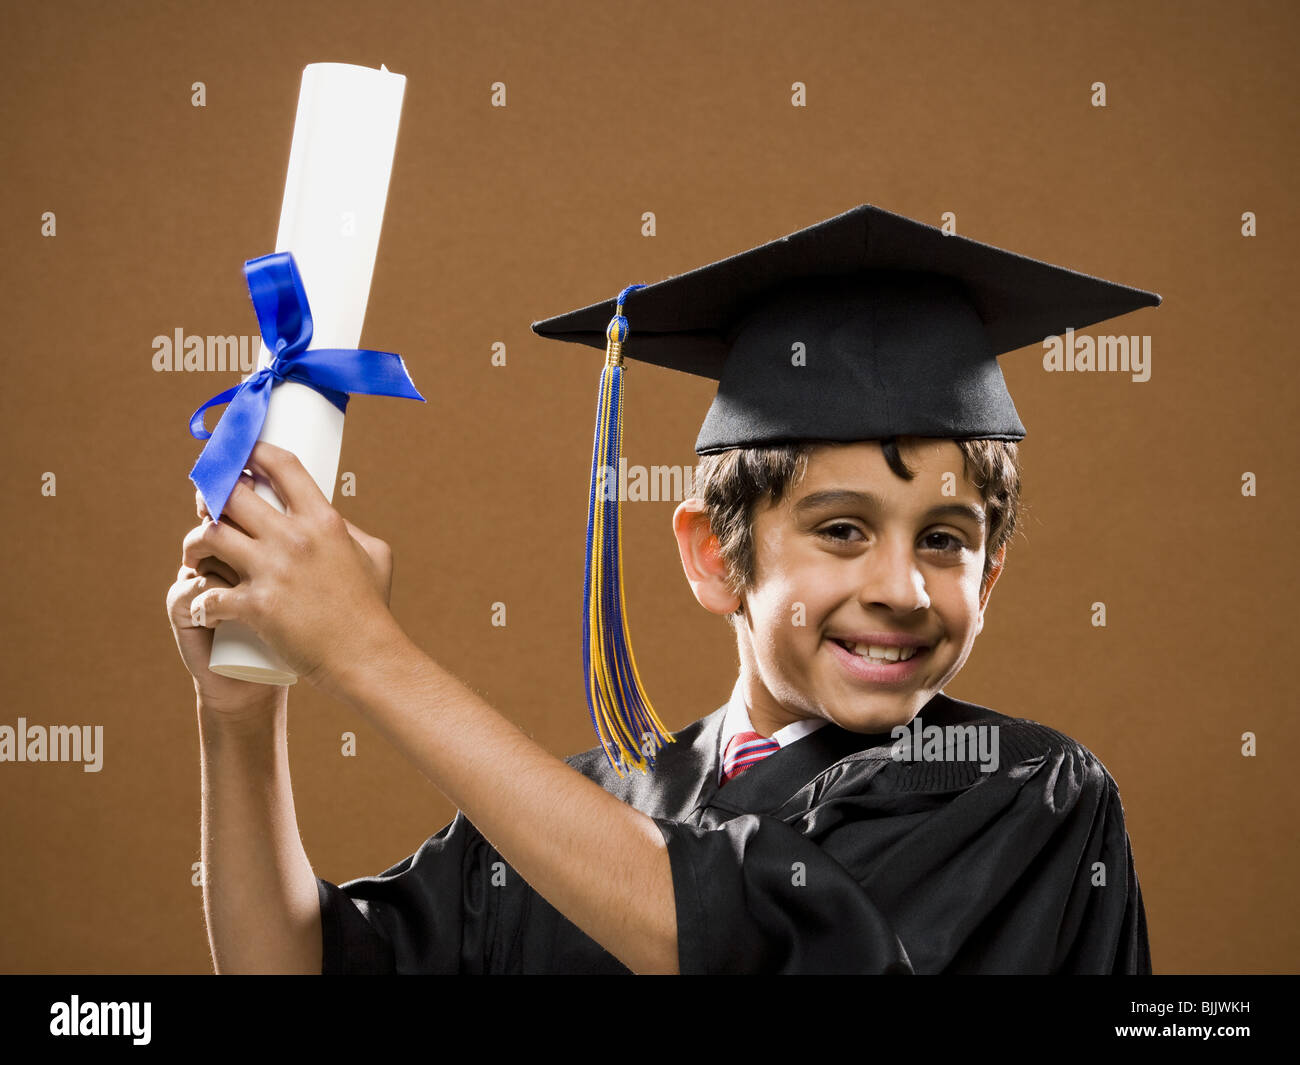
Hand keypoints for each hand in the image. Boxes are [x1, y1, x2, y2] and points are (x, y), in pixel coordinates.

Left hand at [179, 442, 399, 698]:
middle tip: (203, 505)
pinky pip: (208, 593)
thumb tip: (327, 514)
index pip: (281, 465)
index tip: (238, 455)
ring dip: (195, 544)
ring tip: (195, 557)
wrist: (366, 657)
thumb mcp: (375, 555)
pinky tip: (204, 607)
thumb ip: (349, 529)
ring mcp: (273, 571)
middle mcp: (295, 538)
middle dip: (209, 494)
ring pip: (209, 536)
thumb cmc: (372, 608)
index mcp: (324, 520)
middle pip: (232, 494)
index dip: (252, 451)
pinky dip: (201, 601)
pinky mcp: (257, 606)